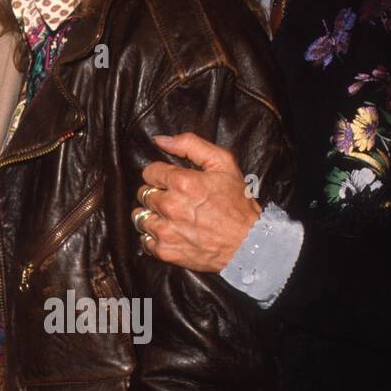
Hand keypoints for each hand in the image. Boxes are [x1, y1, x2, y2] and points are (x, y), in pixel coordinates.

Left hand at [136, 132, 260, 272]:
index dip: (161, 175)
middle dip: (157, 194)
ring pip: (140, 216)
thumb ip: (190, 145)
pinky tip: (171, 233)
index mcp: (182, 182)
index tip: (173, 182)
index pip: (149, 172)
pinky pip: (144, 240)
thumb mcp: (223, 164)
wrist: (250, 244)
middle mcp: (170, 206)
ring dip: (153, 215)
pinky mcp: (165, 251)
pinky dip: (154, 237)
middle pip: (144, 194)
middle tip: (176, 200)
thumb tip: (160, 139)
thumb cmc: (238, 204)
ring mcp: (166, 230)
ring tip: (172, 217)